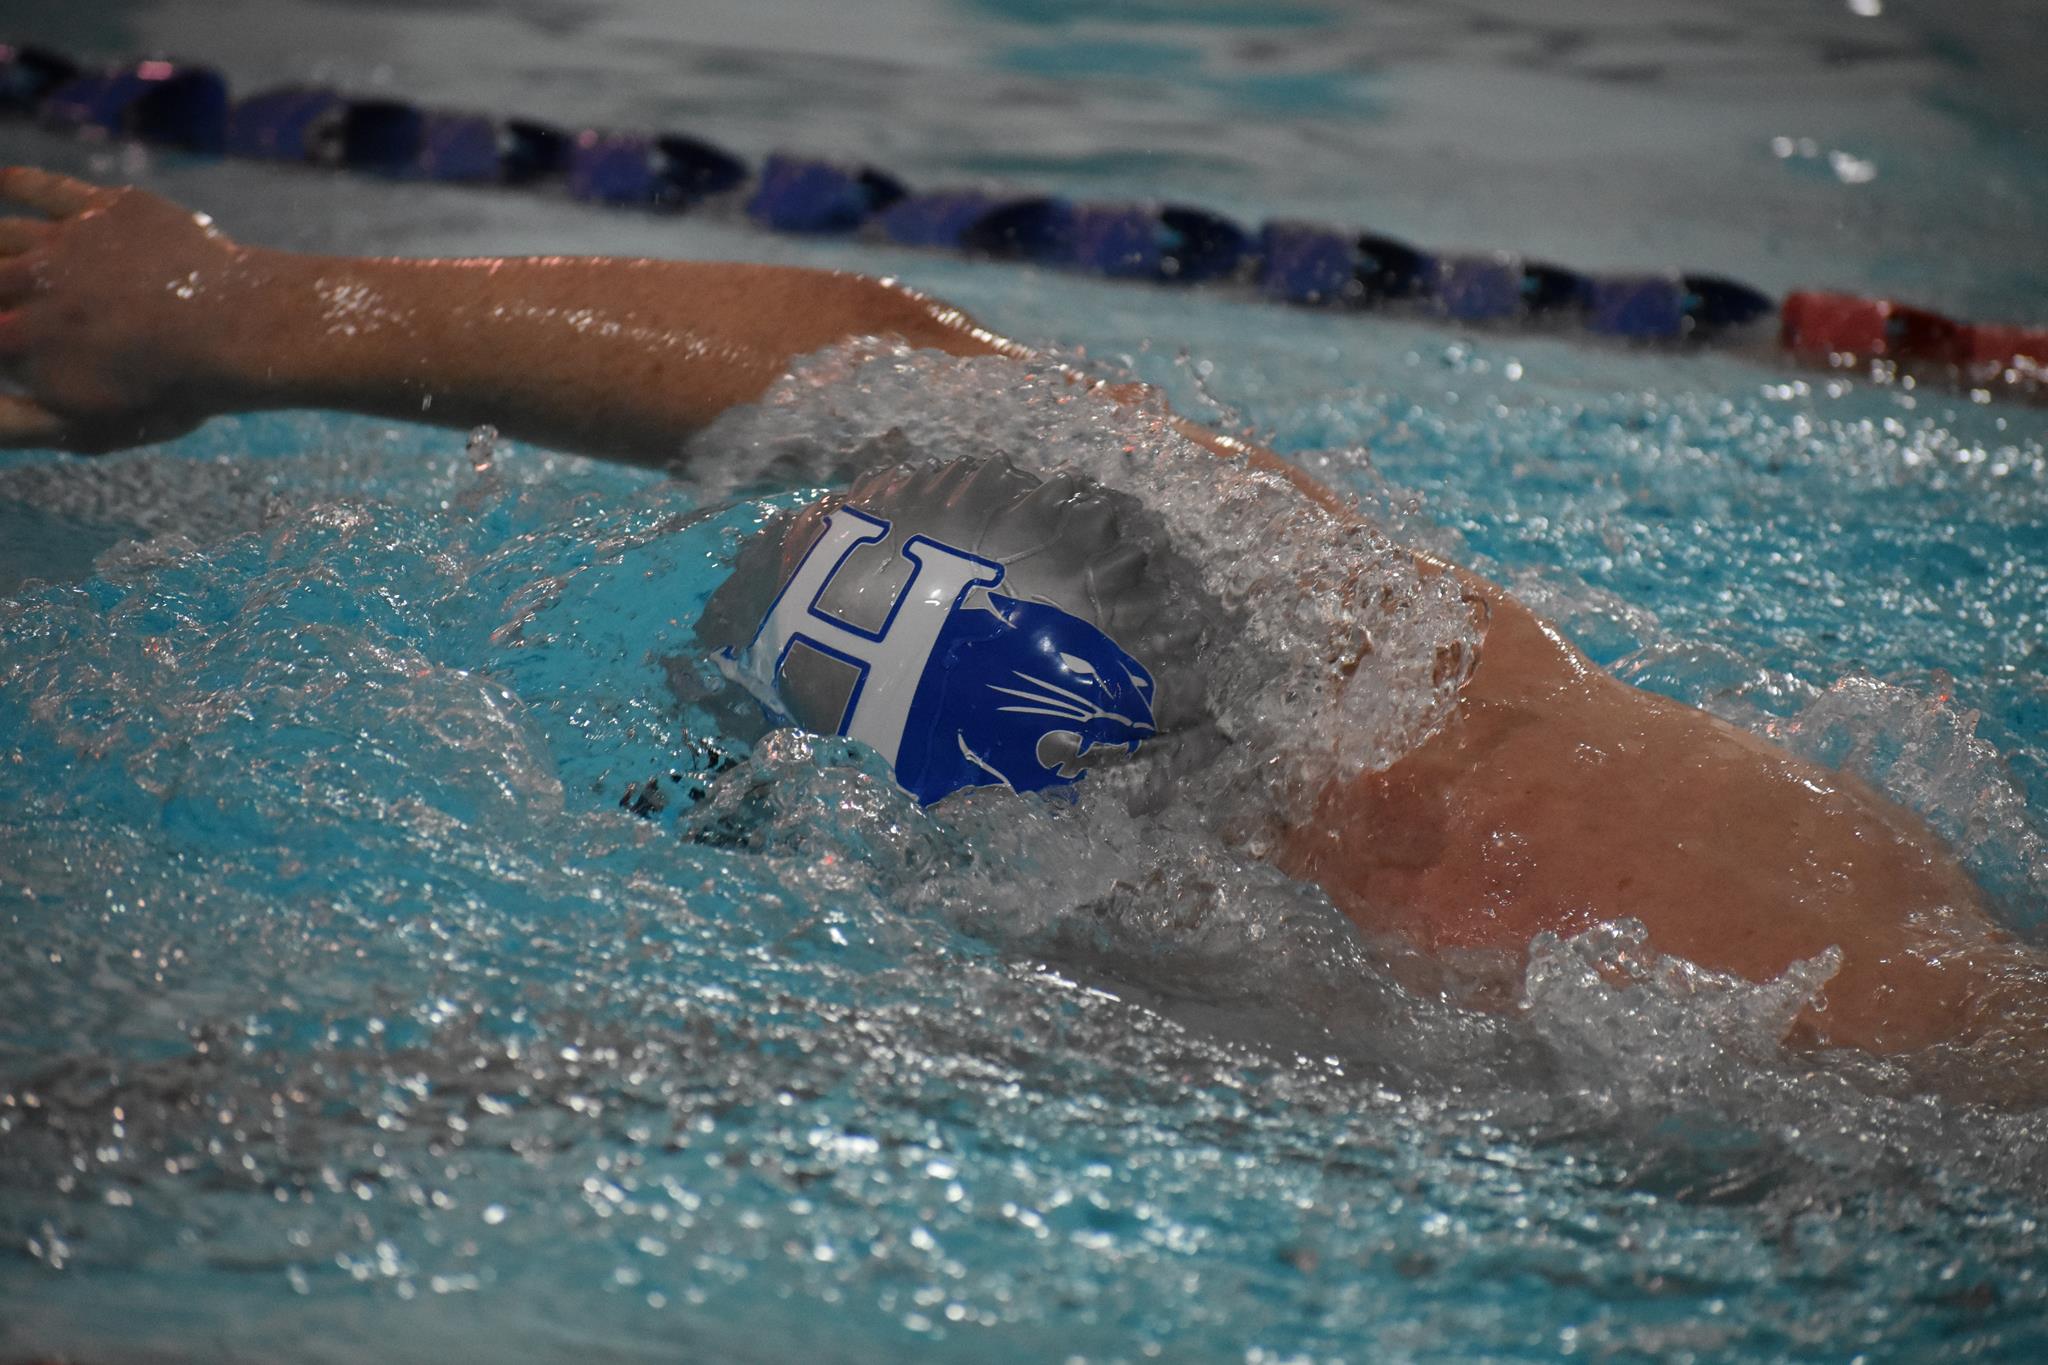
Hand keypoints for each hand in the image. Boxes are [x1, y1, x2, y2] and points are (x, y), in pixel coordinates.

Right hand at [0, 167, 248, 453]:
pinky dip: (17, 184)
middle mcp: (26, 282)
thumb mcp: (87, 429)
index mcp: (16, 339)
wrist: (235, 332)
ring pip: (4, 233)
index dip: (2, 336)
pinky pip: (46, 188)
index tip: (7, 332)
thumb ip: (13, 423)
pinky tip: (2, 182)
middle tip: (8, 297)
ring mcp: (64, 241)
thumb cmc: (165, 392)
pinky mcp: (103, 209)